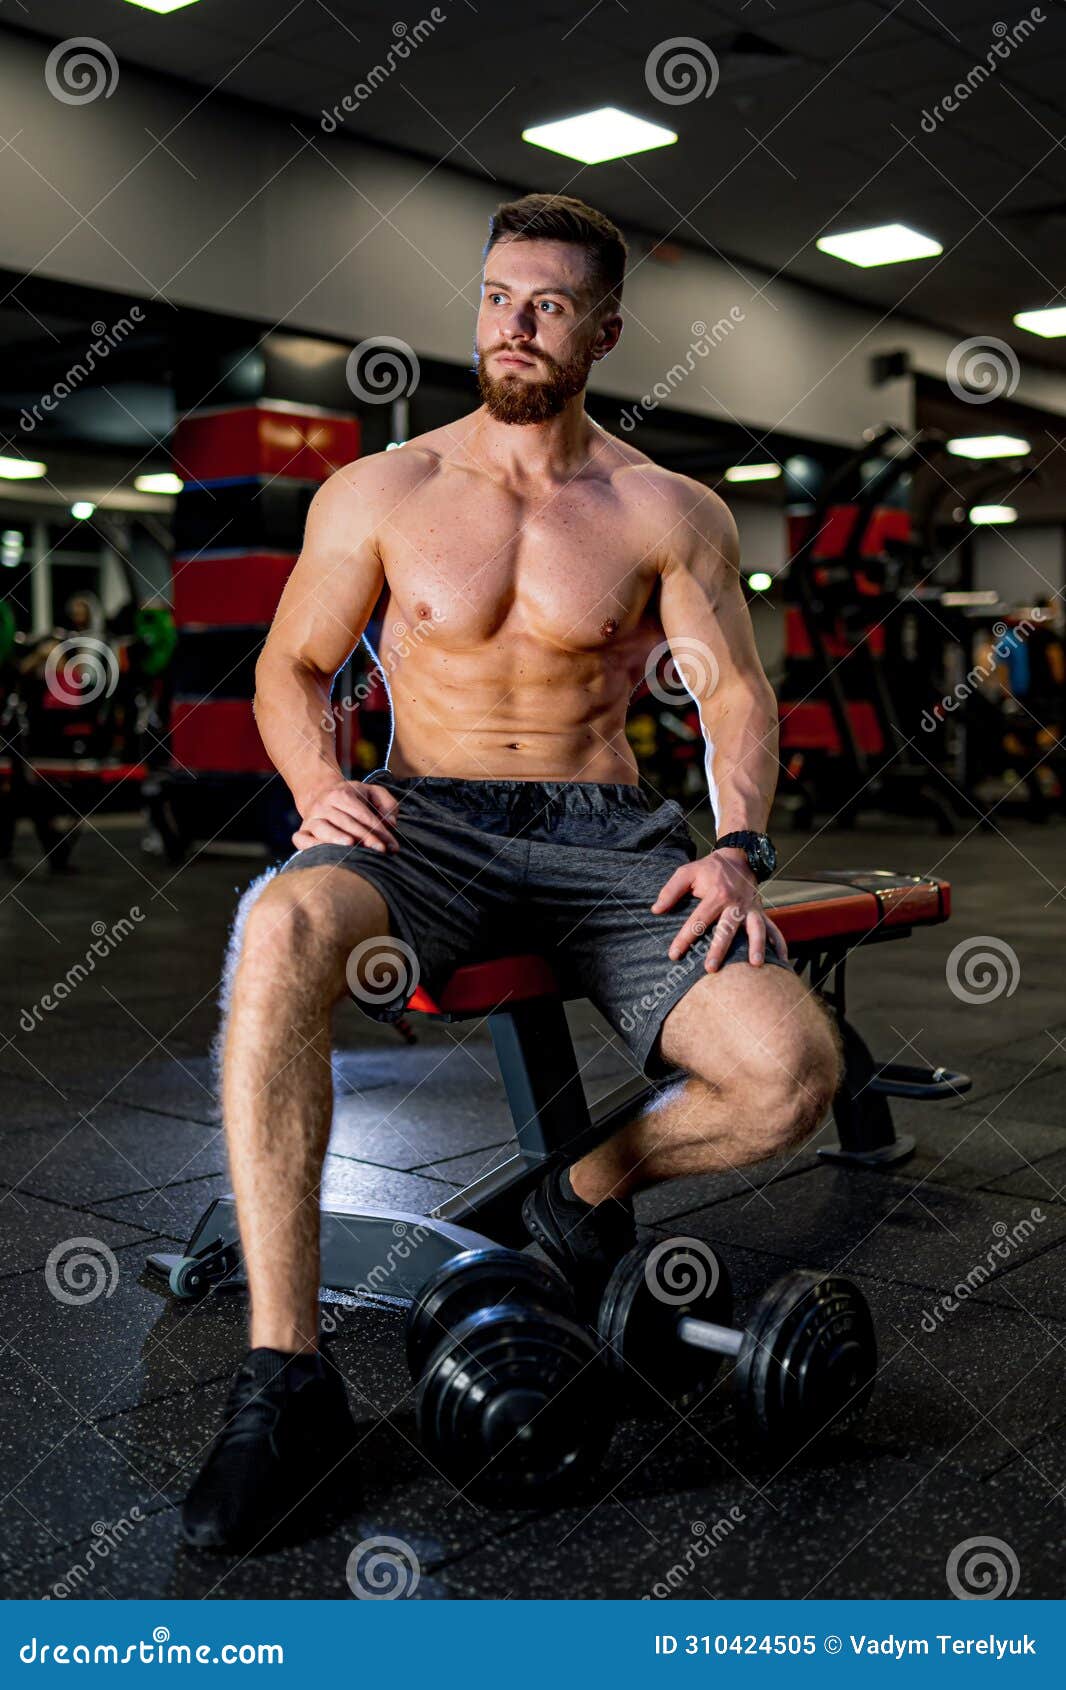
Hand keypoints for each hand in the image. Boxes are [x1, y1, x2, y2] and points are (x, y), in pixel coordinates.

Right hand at [292, 779, 400, 852]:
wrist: (319, 793)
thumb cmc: (353, 798)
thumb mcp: (372, 793)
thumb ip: (387, 804)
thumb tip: (391, 823)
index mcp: (342, 794)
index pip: (363, 814)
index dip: (378, 830)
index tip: (391, 846)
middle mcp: (323, 805)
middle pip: (346, 822)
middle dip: (365, 837)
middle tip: (380, 851)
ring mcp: (311, 819)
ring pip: (322, 829)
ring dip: (336, 838)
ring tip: (350, 845)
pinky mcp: (302, 831)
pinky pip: (301, 840)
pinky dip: (310, 847)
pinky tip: (325, 854)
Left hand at [651, 848, 787, 971]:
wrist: (739, 857)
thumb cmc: (709, 869)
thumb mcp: (686, 872)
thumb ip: (670, 890)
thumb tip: (656, 910)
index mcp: (716, 894)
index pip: (698, 920)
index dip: (684, 937)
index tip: (674, 954)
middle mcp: (735, 904)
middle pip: (727, 929)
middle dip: (719, 949)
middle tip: (710, 968)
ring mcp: (751, 909)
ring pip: (756, 929)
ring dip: (757, 946)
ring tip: (755, 965)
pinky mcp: (760, 913)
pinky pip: (773, 929)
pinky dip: (779, 944)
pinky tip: (781, 962)